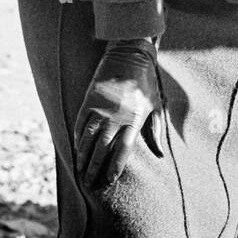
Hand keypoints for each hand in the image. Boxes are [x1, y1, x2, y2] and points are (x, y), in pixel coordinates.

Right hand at [73, 38, 164, 187]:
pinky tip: (77, 149)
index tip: (110, 180)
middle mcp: (115, 116)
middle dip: (95, 168)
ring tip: (80, 171)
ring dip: (83, 156)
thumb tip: (160, 155)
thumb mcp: (156, 105)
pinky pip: (81, 123)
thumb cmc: (146, 82)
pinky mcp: (90, 100)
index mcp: (134, 119)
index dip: (115, 166)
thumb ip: (156, 131)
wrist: (129, 54)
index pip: (123, 149)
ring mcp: (100, 108)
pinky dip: (78, 137)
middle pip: (102, 148)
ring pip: (88, 138)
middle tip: (89, 183)